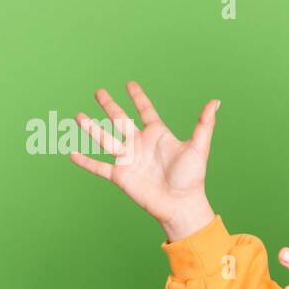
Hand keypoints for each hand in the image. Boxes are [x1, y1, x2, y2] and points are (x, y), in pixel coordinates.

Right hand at [68, 81, 219, 241]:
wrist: (181, 204)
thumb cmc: (192, 177)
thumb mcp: (198, 147)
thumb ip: (204, 124)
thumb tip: (215, 101)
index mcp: (157, 135)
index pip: (145, 111)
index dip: (138, 97)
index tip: (130, 84)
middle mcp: (140, 144)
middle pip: (120, 120)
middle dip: (109, 105)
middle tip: (99, 91)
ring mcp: (128, 159)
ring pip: (105, 139)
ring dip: (91, 128)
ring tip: (78, 116)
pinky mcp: (120, 176)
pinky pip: (99, 167)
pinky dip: (85, 162)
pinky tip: (72, 154)